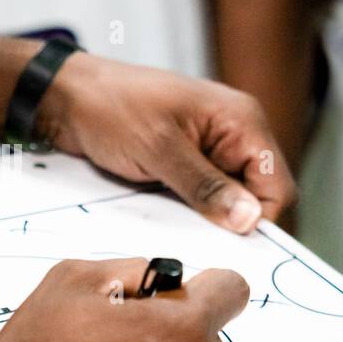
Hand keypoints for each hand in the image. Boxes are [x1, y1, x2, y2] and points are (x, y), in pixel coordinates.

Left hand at [37, 55, 295, 232]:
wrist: (66, 96)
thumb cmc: (110, 105)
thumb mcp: (159, 148)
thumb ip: (205, 186)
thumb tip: (249, 218)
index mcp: (240, 120)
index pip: (275, 184)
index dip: (260, 218)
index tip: (234, 245)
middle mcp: (230, 135)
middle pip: (253, 196)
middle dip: (230, 221)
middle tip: (197, 237)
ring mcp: (207, 151)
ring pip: (224, 201)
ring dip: (204, 217)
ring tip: (173, 219)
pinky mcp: (183, 164)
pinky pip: (197, 198)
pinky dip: (185, 211)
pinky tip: (162, 214)